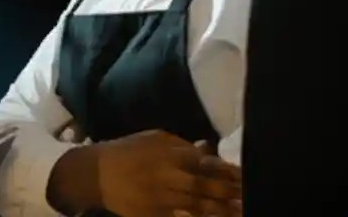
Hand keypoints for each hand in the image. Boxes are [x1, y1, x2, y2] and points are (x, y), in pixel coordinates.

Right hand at [48, 130, 240, 216]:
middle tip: (251, 195)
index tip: (244, 174)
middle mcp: (167, 176)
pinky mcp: (153, 216)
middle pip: (204, 186)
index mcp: (168, 154)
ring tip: (242, 211)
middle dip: (229, 192)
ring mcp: (160, 199)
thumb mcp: (153, 138)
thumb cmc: (128, 152)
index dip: (226, 170)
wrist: (96, 174)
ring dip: (221, 211)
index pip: (204, 162)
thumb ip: (181, 144)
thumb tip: (208, 148)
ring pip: (197, 207)